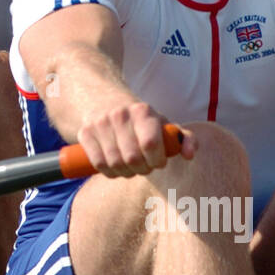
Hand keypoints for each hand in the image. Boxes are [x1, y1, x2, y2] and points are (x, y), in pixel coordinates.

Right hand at [76, 101, 195, 177]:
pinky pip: (98, 164)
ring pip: (114, 163)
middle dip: (142, 169)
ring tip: (131, 167)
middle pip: (133, 158)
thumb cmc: (141, 121)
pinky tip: (115, 169)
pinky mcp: (85, 132)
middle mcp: (120, 114)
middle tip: (144, 167)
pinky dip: (109, 172)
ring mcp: (100, 123)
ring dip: (125, 173)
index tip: (157, 162)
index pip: (150, 144)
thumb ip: (184, 139)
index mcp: (143, 111)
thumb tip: (189, 155)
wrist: (104, 102)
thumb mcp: (163, 124)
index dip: (156, 160)